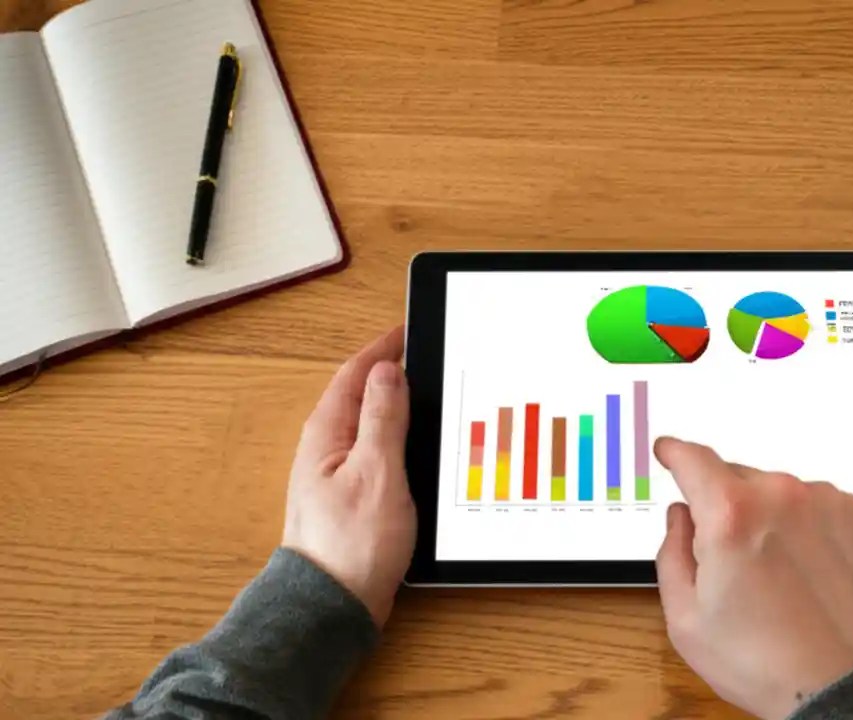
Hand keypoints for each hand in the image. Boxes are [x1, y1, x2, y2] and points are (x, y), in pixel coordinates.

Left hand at [282, 327, 416, 627]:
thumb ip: (383, 419)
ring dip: (395, 403)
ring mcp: (337, 474)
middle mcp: (327, 449)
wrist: (334, 607)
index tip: (408, 328)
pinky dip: (397, 436)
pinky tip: (415, 443)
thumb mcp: (377, 471)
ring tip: (424, 388)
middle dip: (390, 370)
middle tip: (422, 351)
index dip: (383, 348)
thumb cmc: (352, 545)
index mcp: (327, 434)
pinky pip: (376, 450)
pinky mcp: (352, 498)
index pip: (356, 374)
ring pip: (369, 424)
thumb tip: (387, 371)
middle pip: (361, 396)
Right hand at [654, 438, 852, 719]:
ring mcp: (821, 501)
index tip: (668, 451)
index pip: (693, 459)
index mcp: (730, 515)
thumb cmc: (761, 659)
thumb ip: (671, 551)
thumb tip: (680, 516)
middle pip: (733, 477)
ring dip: (762, 515)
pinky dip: (798, 522)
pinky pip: (809, 502)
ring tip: (770, 572)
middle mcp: (779, 495)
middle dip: (721, 507)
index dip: (674, 452)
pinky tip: (797, 567)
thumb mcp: (685, 616)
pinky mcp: (851, 513)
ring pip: (772, 490)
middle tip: (727, 561)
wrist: (835, 684)